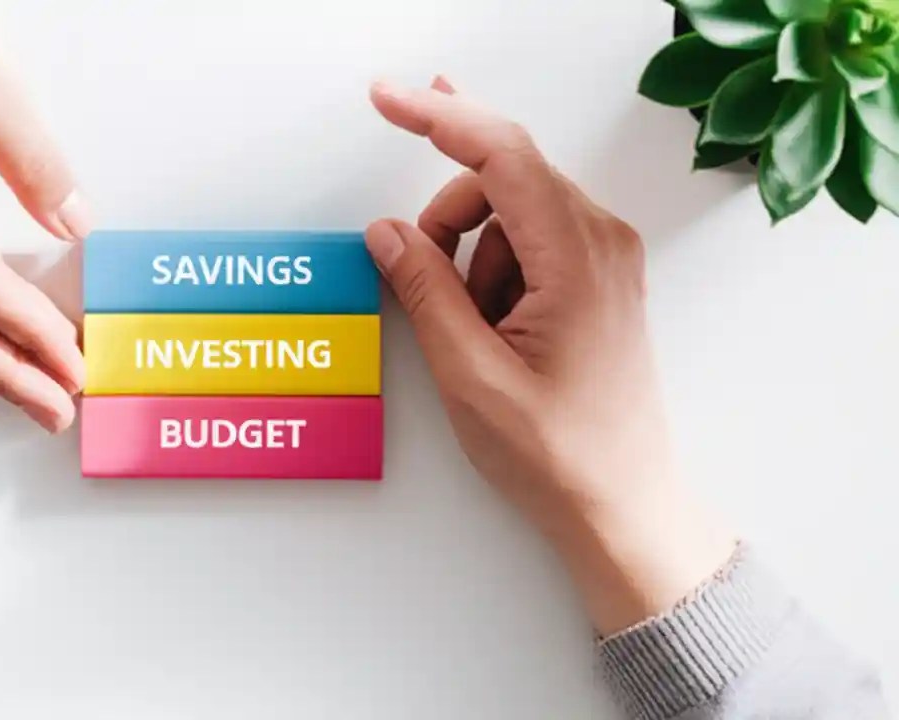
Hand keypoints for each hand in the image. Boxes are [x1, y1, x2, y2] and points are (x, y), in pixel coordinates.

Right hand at [366, 77, 735, 634]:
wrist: (621, 506)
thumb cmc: (558, 454)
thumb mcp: (470, 375)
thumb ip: (426, 291)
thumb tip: (387, 232)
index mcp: (578, 256)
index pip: (501, 154)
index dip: (438, 117)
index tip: (387, 99)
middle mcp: (602, 241)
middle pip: (503, 178)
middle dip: (448, 219)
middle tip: (426, 284)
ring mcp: (604, 258)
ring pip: (509, 214)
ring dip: (472, 259)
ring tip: (478, 334)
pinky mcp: (596, 279)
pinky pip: (529, 243)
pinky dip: (495, 275)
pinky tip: (496, 330)